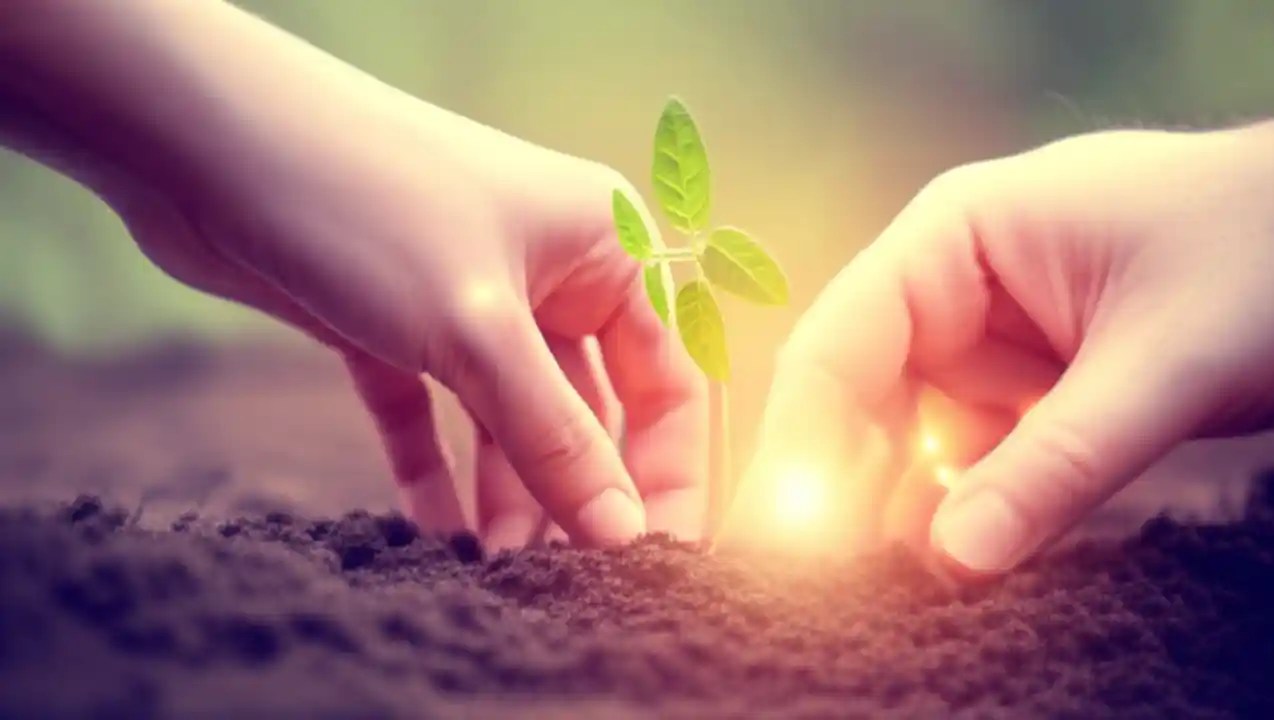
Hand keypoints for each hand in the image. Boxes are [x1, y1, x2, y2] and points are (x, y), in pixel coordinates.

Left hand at [0, 0, 706, 548]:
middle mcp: (550, 272)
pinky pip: (432, 416)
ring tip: (493, 569)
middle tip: (561, 577)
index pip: (674, 380)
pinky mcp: (396, 325)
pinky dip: (434, 473)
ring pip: (511, 420)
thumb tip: (623, 538)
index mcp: (605, 247)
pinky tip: (432, 532)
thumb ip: (555, 438)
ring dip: (508, 495)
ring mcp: (469, 299)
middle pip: (592, 411)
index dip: (672, 475)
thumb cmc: (366, 201)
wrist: (202, 141)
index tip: (651, 560)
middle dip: (579, 493)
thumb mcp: (476, 331)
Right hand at [721, 122, 1273, 572]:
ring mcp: (989, 342)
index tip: (780, 542)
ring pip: (910, 440)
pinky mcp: (1027, 392)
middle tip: (818, 594)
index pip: (839, 344)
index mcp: (955, 236)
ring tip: (870, 599)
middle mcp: (952, 288)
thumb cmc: (1269, 249)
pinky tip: (941, 573)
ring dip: (895, 515)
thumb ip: (1060, 461)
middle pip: (858, 400)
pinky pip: (971, 461)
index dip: (801, 444)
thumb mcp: (1167, 361)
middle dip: (839, 493)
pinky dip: (959, 516)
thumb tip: (955, 557)